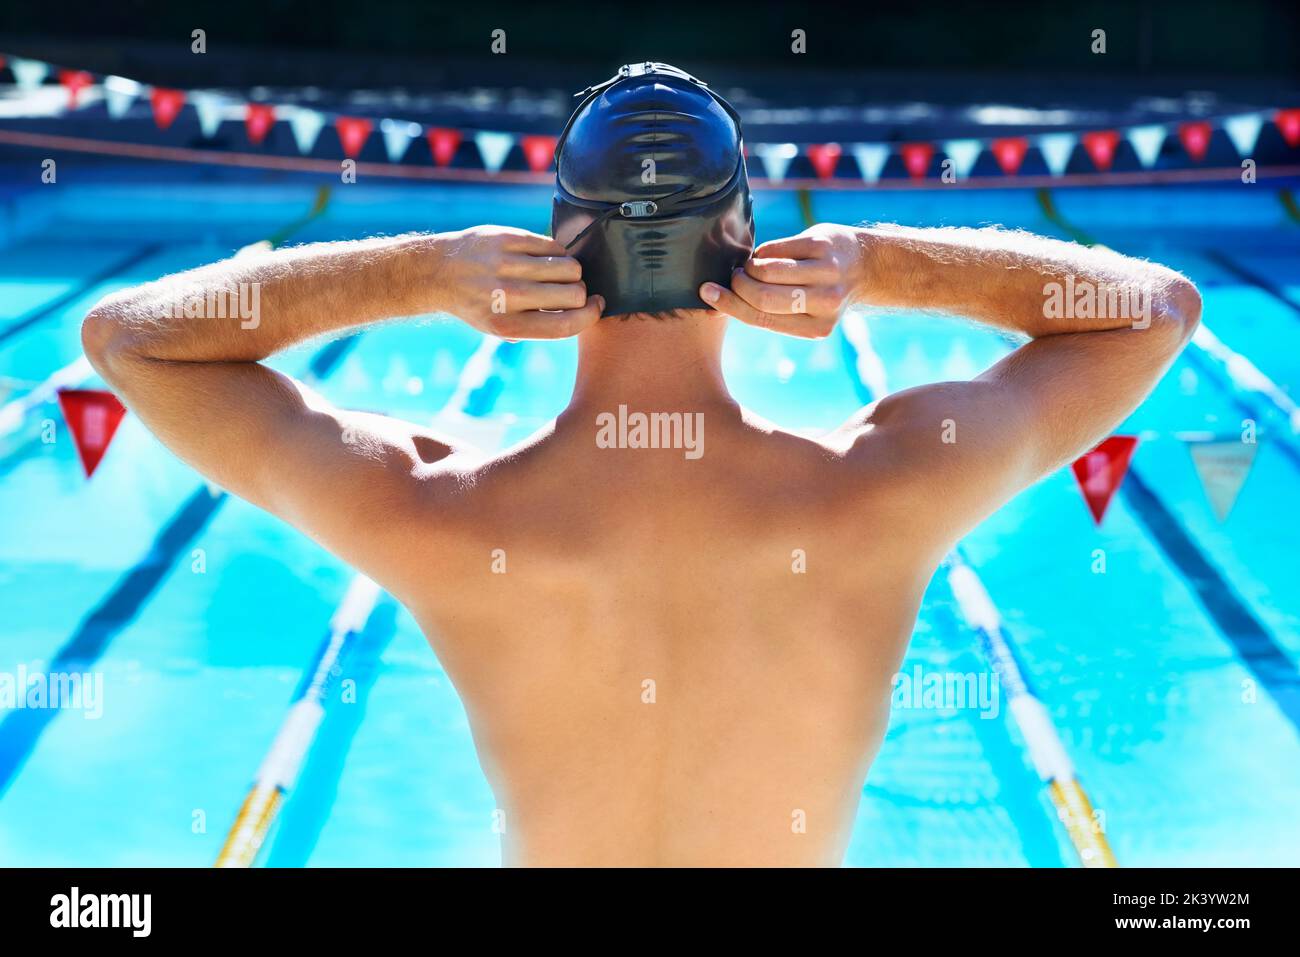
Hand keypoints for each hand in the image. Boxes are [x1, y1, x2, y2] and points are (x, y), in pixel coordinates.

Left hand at [431, 226, 602, 338]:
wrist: (439, 272)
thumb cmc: (477, 304)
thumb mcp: (500, 328)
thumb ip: (537, 327)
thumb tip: (582, 314)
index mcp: (507, 325)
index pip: (565, 325)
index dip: (590, 316)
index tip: (596, 307)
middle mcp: (507, 296)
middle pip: (573, 294)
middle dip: (581, 293)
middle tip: (572, 290)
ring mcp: (507, 264)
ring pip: (568, 266)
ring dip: (572, 271)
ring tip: (559, 274)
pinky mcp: (507, 238)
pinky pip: (553, 246)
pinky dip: (557, 253)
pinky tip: (546, 258)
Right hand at [699, 224, 868, 337]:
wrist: (865, 265)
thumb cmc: (820, 291)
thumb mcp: (803, 312)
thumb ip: (769, 310)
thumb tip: (720, 302)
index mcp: (816, 328)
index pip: (762, 318)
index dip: (730, 305)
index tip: (707, 292)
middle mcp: (825, 303)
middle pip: (763, 296)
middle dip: (739, 285)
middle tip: (734, 278)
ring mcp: (827, 272)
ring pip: (769, 270)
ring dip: (750, 267)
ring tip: (752, 267)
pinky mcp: (823, 245)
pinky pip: (778, 248)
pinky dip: (764, 252)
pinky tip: (768, 256)